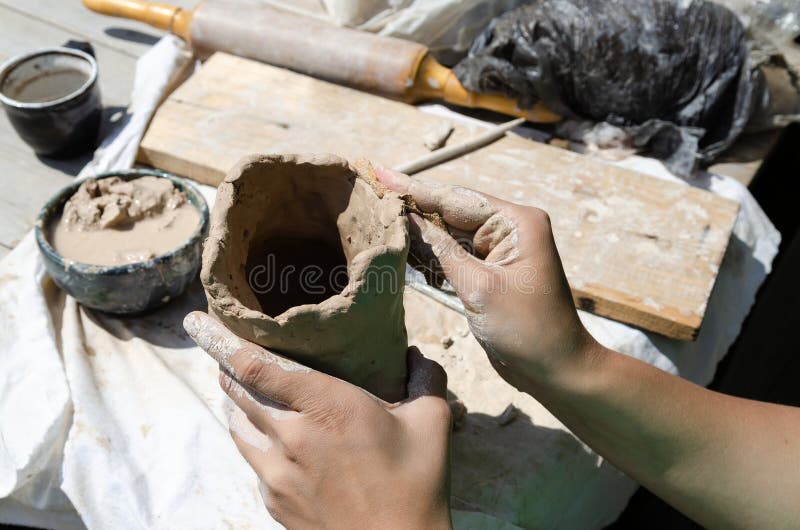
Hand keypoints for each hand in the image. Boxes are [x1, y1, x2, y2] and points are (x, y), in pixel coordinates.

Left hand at [183, 311, 452, 529]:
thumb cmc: (416, 486)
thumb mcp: (432, 423)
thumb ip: (425, 378)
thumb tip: (415, 356)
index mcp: (326, 407)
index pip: (257, 368)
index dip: (224, 342)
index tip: (200, 323)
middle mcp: (292, 437)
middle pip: (239, 394)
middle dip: (228, 371)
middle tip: (223, 354)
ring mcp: (278, 474)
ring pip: (239, 429)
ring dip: (235, 407)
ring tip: (238, 393)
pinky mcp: (275, 502)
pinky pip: (254, 463)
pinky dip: (254, 444)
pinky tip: (267, 442)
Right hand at [377, 168, 597, 389]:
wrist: (556, 370)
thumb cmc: (526, 329)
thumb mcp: (479, 288)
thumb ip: (440, 251)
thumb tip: (407, 219)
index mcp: (516, 222)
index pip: (456, 199)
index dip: (414, 189)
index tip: (380, 174)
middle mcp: (509, 229)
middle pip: (450, 211)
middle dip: (413, 208)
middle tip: (371, 193)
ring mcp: (499, 250)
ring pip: (449, 233)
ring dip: (418, 232)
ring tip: (379, 216)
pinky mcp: (490, 270)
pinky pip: (454, 254)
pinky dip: (431, 255)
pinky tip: (404, 247)